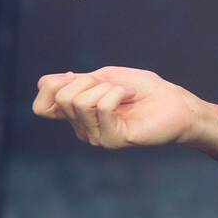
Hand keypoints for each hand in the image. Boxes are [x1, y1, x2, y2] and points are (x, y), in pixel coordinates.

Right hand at [32, 66, 199, 148]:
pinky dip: (117, 92)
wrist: (176, 103)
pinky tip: (129, 97)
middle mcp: (81, 127)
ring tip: (125, 92)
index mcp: (77, 113)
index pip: (42, 106)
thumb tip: (46, 83)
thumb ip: (77, 82)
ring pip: (79, 101)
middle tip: (114, 85)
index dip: (54, 86)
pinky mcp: (111, 140)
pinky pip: (101, 107)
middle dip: (89, 80)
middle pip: (61, 97)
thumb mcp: (106, 77)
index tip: (82, 77)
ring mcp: (95, 136)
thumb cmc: (145, 90)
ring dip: (107, 86)